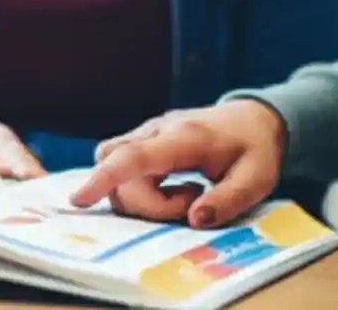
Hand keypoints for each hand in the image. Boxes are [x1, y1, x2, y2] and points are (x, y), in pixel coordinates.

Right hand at [69, 101, 284, 227]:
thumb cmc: (255, 149)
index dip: (104, 177)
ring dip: (143, 195)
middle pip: (119, 168)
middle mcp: (157, 130)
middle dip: (146, 202)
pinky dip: (140, 186)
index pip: (134, 156)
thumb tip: (194, 219)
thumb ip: (228, 200)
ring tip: (184, 195)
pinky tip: (171, 189)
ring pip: (117, 165)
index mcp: (184, 137)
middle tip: (191, 202)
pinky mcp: (145, 139)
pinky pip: (125, 165)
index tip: (80, 199)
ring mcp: (148, 132)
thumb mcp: (257, 179)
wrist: (254, 117)